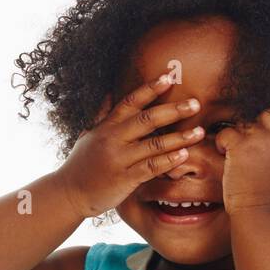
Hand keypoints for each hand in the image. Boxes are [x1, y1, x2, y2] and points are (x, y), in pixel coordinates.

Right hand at [55, 72, 205, 217]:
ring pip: (154, 144)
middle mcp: (113, 138)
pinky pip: (151, 168)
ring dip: (179, 137)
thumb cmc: (81, 163)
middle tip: (196, 103)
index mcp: (107, 126)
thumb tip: (108, 93)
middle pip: (147, 119)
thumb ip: (102, 115)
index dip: (151, 87)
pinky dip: (169, 161)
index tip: (170, 76)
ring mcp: (119, 159)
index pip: (131, 101)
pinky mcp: (124, 179)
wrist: (69, 193)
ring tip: (200, 132)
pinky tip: (185, 155)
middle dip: (174, 110)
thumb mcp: (89, 134)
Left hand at [215, 107, 269, 215]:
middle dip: (259, 128)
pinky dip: (223, 142)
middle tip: (252, 150)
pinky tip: (225, 154)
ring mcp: (262, 140)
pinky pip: (227, 132)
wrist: (262, 216)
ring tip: (239, 158)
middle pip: (269, 115)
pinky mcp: (240, 146)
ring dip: (240, 137)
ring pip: (246, 124)